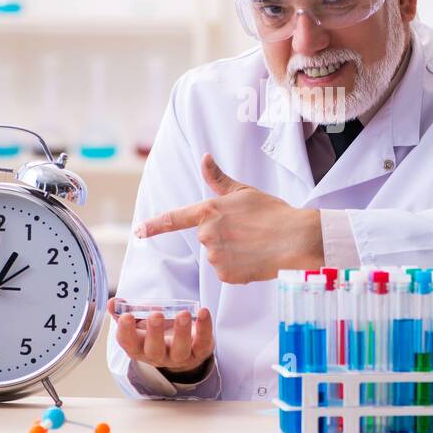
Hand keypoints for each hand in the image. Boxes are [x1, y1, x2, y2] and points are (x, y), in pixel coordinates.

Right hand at [110, 298, 214, 378]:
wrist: (183, 347)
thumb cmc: (156, 331)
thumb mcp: (139, 322)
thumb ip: (124, 311)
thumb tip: (113, 302)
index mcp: (139, 347)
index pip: (128, 343)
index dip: (126, 331)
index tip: (126, 316)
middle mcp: (158, 356)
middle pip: (154, 350)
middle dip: (154, 333)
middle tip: (156, 315)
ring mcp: (179, 356)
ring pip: (180, 350)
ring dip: (181, 332)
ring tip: (183, 313)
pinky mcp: (200, 351)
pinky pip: (203, 342)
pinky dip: (204, 328)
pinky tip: (203, 312)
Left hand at [134, 153, 323, 283]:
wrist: (295, 239)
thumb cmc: (273, 212)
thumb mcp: (244, 191)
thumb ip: (219, 179)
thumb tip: (204, 158)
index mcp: (209, 211)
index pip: (174, 219)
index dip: (153, 225)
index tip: (137, 231)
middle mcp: (207, 234)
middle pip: (207, 237)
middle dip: (223, 235)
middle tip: (249, 231)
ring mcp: (215, 256)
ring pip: (217, 256)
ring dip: (232, 253)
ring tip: (256, 245)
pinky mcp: (225, 275)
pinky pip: (226, 272)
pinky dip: (239, 268)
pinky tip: (255, 259)